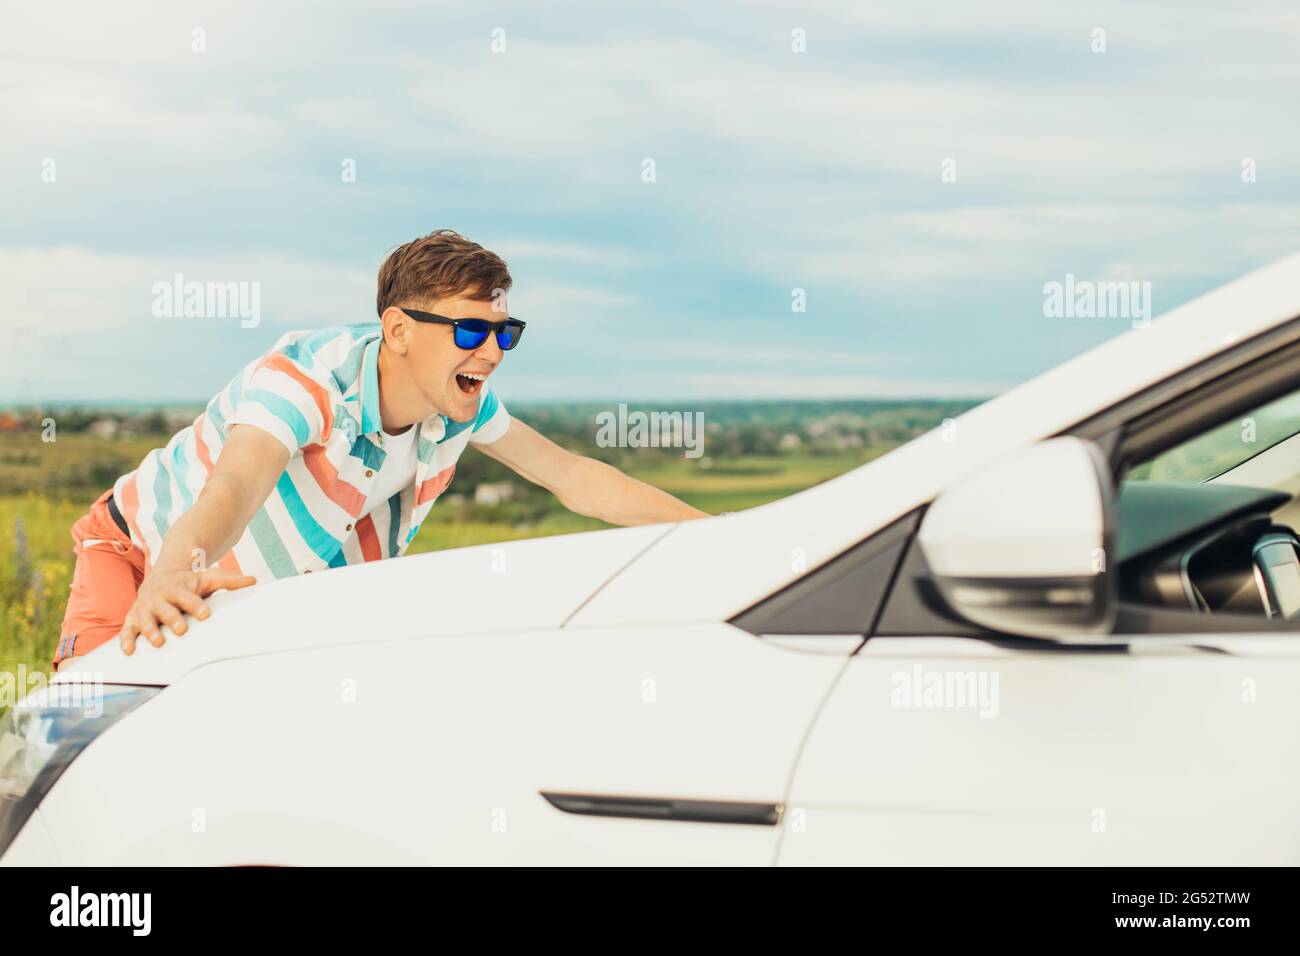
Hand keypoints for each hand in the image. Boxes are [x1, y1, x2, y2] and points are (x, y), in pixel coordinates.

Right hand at [118, 569, 256, 655]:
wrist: (162, 575)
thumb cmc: (189, 583)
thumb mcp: (208, 578)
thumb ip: (229, 581)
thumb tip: (253, 581)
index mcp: (179, 588)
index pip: (188, 597)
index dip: (196, 605)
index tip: (205, 614)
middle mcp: (160, 598)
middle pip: (166, 609)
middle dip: (172, 618)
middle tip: (181, 629)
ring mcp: (145, 608)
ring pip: (147, 620)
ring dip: (151, 631)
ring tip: (159, 642)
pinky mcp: (134, 618)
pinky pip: (128, 629)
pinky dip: (126, 639)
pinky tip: (130, 651)